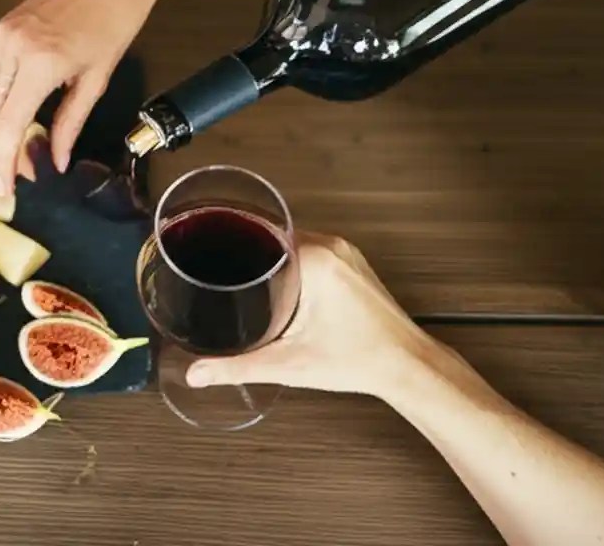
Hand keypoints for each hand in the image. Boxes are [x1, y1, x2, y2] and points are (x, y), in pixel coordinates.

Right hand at [0, 0, 164, 195]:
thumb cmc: (117, 17)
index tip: (8, 188)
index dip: (4, 163)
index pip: (8, 127)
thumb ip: (70, 122)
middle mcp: (14, 48)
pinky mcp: (5, 27)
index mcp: (40, 63)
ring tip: (15, 154)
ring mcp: (5, 35)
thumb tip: (56, 159)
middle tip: (14, 177)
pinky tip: (14, 120)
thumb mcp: (97, 79)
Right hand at [186, 233, 438, 397]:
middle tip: (216, 266)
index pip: (259, 230)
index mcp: (314, 260)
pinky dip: (291, 260)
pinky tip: (275, 281)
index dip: (230, 235)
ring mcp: (345, 252)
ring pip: (292, 240)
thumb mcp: (287, 364)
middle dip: (246, 248)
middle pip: (273, 233)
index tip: (207, 247)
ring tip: (240, 273)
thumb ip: (236, 367)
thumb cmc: (360, 361)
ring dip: (270, 254)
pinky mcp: (352, 263)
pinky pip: (312, 249)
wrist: (406, 366)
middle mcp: (331, 247)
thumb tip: (196, 373)